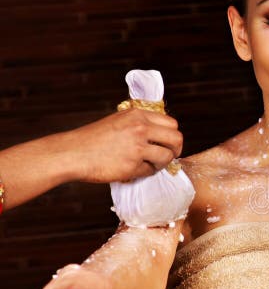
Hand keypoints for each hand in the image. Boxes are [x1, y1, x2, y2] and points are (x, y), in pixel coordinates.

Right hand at [63, 109, 183, 182]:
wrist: (72, 153)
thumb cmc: (93, 139)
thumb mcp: (118, 121)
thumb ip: (140, 124)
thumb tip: (162, 134)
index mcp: (137, 115)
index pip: (171, 123)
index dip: (172, 135)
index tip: (168, 143)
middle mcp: (140, 128)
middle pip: (176, 139)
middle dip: (175, 149)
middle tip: (169, 156)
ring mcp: (137, 147)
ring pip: (167, 157)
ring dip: (162, 163)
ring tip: (150, 164)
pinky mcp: (133, 165)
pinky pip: (150, 171)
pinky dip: (145, 172)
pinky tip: (134, 169)